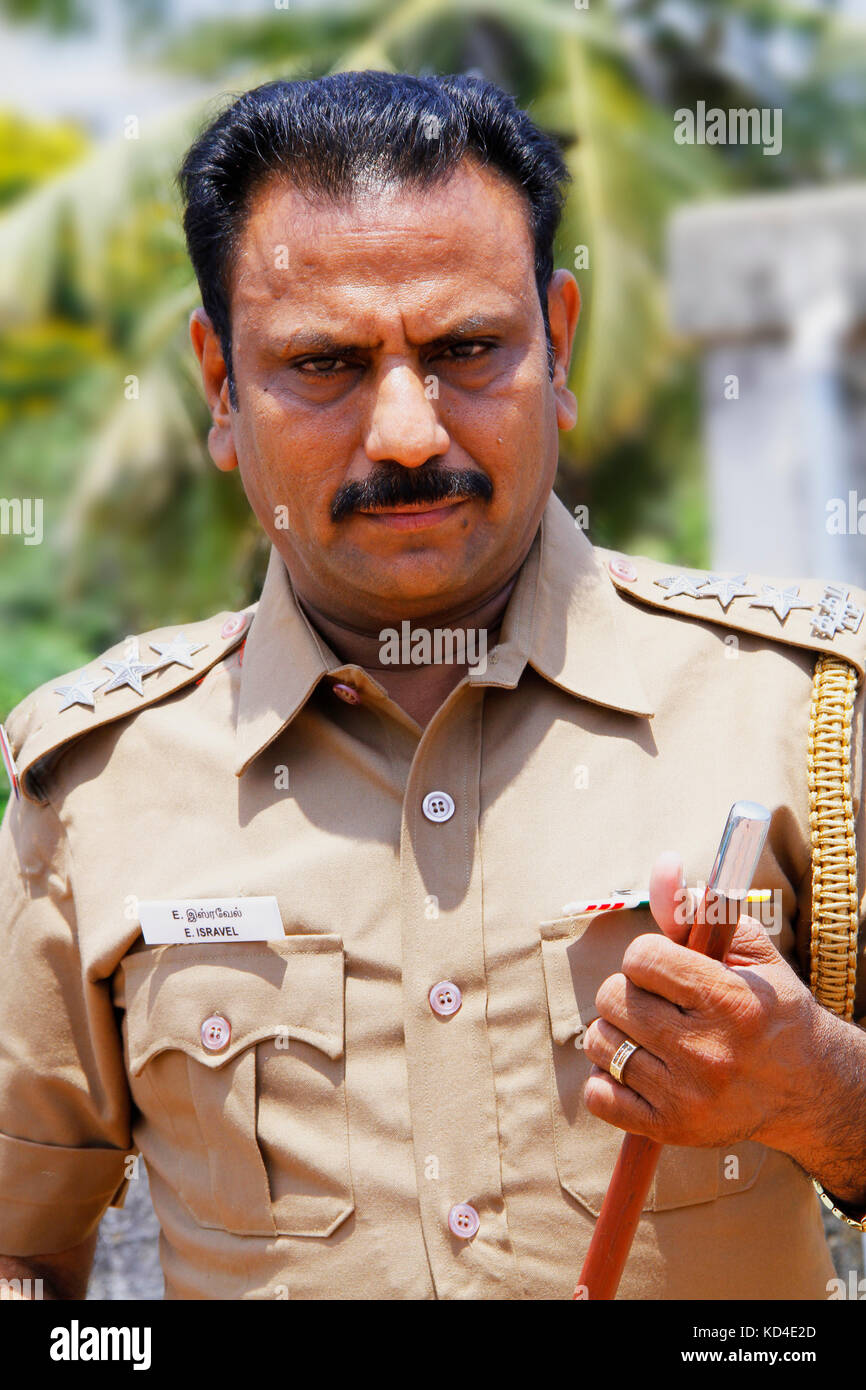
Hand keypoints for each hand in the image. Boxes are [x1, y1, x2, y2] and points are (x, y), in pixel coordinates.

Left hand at [582, 851, 865, 1203]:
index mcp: (729, 1000)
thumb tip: (664, 864)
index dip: (648, 958)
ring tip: (651, 1034)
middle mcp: (707, 1051)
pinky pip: (599, 1096)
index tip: (667, 968)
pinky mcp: (671, 1128)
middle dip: (631, 991)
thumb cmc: (773, 1009)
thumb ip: (700, 907)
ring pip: (601, 1043)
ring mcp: (687, 1095)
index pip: (641, 958)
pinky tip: (638, 1068)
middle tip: (660, 1001)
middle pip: (613, 998)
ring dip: (617, 1032)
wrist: (809, 1088)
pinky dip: (607, 1079)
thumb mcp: (747, 950)